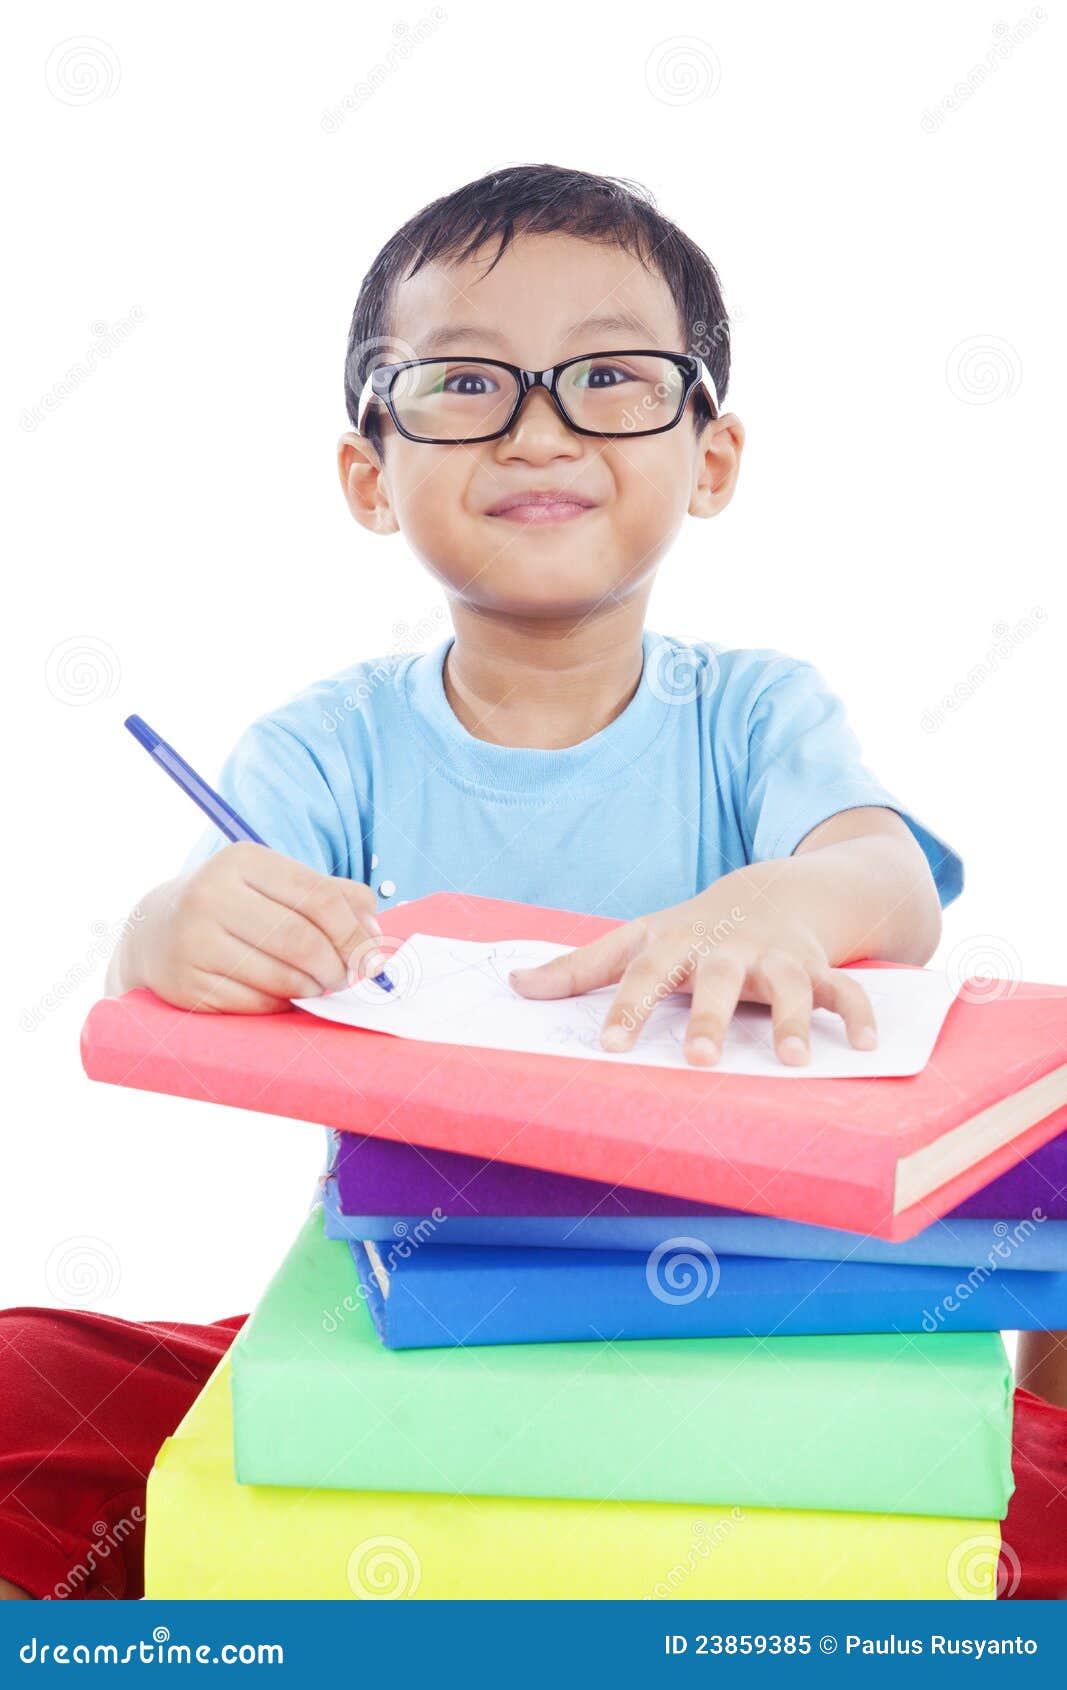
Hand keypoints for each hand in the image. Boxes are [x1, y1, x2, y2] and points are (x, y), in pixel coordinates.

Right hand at [131, 843, 383, 1012]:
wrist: (154, 930)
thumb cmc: (235, 905)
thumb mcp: (276, 883)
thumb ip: (334, 896)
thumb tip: (374, 933)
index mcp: (242, 860)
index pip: (319, 898)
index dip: (354, 933)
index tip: (372, 958)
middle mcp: (211, 895)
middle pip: (302, 940)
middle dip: (338, 967)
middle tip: (347, 978)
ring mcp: (193, 941)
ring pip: (281, 977)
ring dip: (313, 989)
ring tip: (319, 985)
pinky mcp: (186, 983)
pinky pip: (255, 1004)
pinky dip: (282, 1004)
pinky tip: (286, 995)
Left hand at [509, 887, 877, 1067]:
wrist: (771, 889)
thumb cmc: (691, 928)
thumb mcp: (636, 938)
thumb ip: (578, 968)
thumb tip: (513, 985)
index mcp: (678, 943)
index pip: (646, 974)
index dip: (627, 1008)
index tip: (607, 1046)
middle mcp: (729, 948)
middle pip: (720, 981)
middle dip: (713, 1019)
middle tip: (701, 1061)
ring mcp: (777, 956)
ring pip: (791, 986)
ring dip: (795, 1020)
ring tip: (794, 1062)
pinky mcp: (818, 966)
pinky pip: (846, 989)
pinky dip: (859, 1013)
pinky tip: (865, 1046)